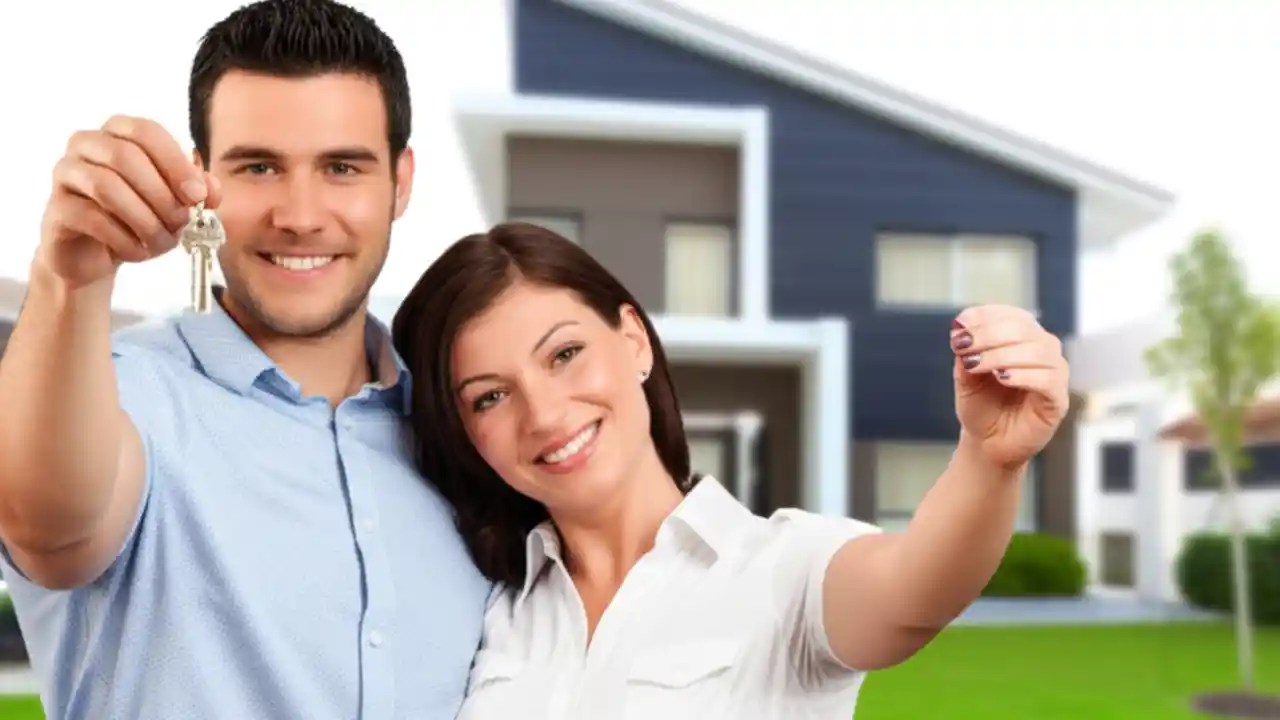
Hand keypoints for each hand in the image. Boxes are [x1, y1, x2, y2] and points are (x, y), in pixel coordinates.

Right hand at [37, 115, 221, 288]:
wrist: (97, 255)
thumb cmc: (138, 219)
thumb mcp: (176, 204)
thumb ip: (197, 191)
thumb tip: (210, 189)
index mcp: (119, 133)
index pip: (146, 132)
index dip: (175, 163)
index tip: (198, 196)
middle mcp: (87, 144)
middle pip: (125, 157)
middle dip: (161, 195)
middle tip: (181, 223)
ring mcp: (66, 173)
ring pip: (106, 186)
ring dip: (143, 220)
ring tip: (161, 242)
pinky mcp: (56, 208)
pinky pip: (90, 217)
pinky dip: (123, 239)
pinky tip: (138, 252)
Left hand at [949, 305, 1069, 469]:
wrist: (987, 443)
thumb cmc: (981, 406)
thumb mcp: (965, 377)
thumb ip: (965, 354)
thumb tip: (960, 330)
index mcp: (1022, 338)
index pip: (1011, 315)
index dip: (985, 316)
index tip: (960, 325)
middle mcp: (1042, 350)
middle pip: (1024, 328)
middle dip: (989, 334)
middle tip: (964, 346)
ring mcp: (1054, 374)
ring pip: (1038, 351)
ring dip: (1001, 354)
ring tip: (976, 365)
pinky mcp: (1058, 399)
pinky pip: (1049, 379)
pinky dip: (1023, 375)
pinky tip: (1002, 378)